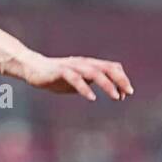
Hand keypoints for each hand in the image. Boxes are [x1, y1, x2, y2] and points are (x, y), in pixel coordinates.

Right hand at [19, 53, 133, 101]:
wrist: (32, 68)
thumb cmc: (55, 76)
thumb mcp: (76, 82)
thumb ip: (90, 84)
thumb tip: (107, 91)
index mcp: (89, 65)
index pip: (111, 68)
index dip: (121, 79)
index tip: (126, 94)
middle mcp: (83, 63)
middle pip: (107, 68)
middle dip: (120, 80)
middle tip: (129, 93)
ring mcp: (72, 66)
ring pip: (94, 73)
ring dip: (107, 85)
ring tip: (115, 97)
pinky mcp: (60, 71)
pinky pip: (75, 79)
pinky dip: (85, 88)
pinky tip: (92, 98)